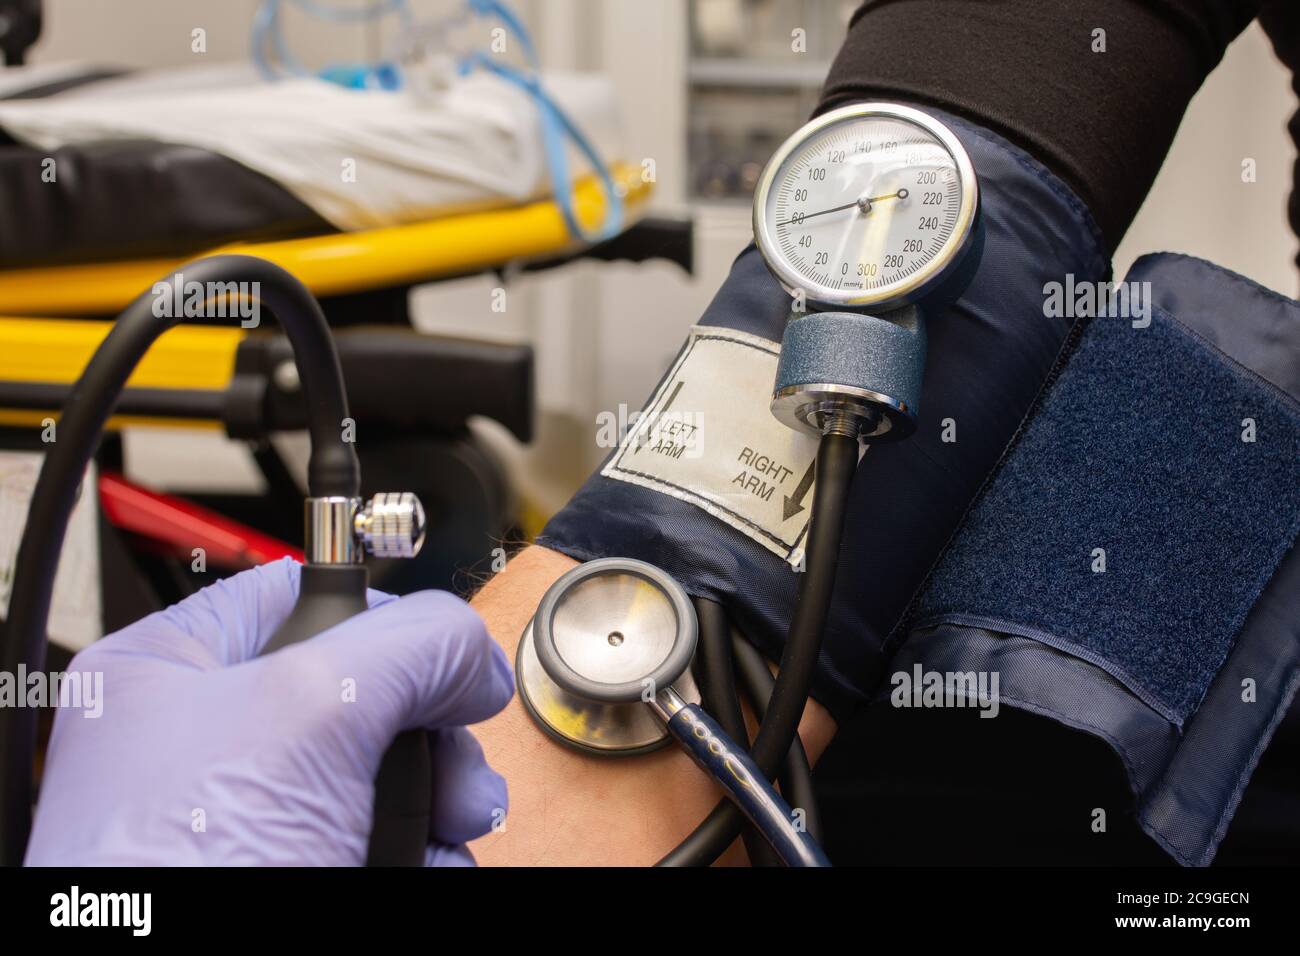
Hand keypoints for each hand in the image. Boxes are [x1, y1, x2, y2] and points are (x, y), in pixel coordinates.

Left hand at [25, 558, 512, 865]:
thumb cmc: (178, 869)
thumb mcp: (311, 711)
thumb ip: (411, 646)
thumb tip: (474, 658)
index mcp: (174, 670)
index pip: (301, 597)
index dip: (383, 615)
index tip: (439, 651)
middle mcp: (211, 741)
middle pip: (365, 691)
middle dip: (432, 727)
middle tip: (450, 756)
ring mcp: (254, 818)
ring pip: (388, 772)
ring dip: (442, 795)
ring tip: (451, 821)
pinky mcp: (295, 871)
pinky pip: (389, 839)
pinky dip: (428, 852)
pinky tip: (430, 864)